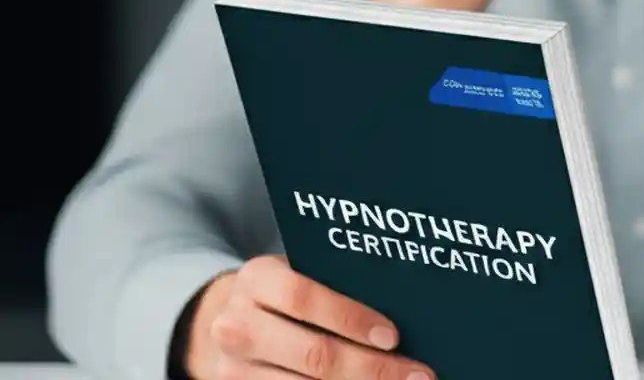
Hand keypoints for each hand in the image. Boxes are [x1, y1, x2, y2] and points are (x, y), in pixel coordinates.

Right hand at [185, 255, 435, 379]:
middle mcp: (236, 324)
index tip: (393, 336)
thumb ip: (336, 285)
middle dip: (372, 368)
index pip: (304, 298)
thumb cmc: (283, 293)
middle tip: (418, 375)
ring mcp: (232, 367)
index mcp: (257, 279)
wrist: (224, 318)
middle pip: (314, 354)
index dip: (350, 318)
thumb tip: (405, 308)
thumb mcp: (297, 274)